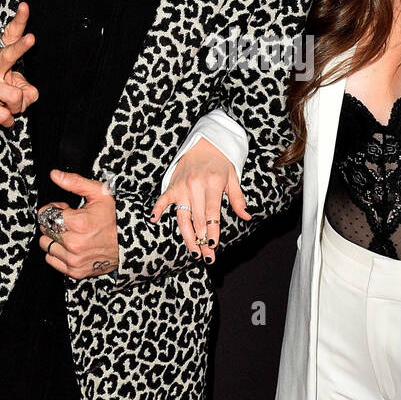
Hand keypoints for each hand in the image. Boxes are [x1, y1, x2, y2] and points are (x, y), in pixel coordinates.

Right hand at [0, 1, 37, 127]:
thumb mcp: (5, 83)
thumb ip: (23, 88)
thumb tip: (28, 96)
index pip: (9, 35)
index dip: (19, 20)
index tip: (25, 6)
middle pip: (8, 55)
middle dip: (20, 47)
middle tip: (32, 38)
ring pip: (15, 97)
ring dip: (17, 108)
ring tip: (6, 106)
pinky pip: (3, 115)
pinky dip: (7, 120)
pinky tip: (2, 118)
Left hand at [37, 169, 118, 278]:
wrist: (132, 243)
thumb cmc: (116, 217)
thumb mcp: (100, 194)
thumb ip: (75, 183)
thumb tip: (54, 174)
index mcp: (78, 223)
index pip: (45, 215)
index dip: (54, 209)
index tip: (65, 210)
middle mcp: (74, 243)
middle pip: (44, 230)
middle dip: (54, 223)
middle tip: (70, 222)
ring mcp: (74, 259)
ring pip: (46, 245)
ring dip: (55, 238)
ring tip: (71, 234)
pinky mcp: (75, 271)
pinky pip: (52, 260)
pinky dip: (58, 253)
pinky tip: (72, 246)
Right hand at [150, 137, 249, 263]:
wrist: (204, 143)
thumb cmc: (221, 163)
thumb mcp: (233, 178)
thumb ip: (238, 199)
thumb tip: (246, 216)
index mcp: (213, 184)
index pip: (212, 212)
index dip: (213, 230)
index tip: (213, 245)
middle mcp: (196, 186)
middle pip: (198, 219)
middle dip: (202, 240)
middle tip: (206, 256)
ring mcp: (182, 187)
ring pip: (183, 216)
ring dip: (187, 236)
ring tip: (193, 251)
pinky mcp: (172, 186)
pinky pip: (163, 199)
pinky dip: (157, 208)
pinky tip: (153, 220)